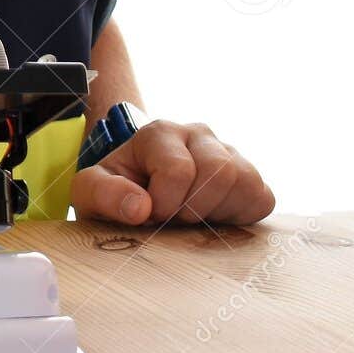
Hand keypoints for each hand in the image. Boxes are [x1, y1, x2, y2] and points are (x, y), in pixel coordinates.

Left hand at [69, 119, 274, 227]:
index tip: (149, 214)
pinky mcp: (249, 177)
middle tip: (172, 218)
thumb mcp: (91, 193)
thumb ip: (104, 195)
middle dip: (193, 208)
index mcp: (160, 133)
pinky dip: (241, 216)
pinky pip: (262, 197)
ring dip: (217, 212)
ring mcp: (228, 153)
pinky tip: (214, 218)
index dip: (165, 203)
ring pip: (244, 181)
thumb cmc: (115, 191)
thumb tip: (140, 207)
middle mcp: (198, 135)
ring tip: (191, 217)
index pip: (179, 169)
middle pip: (218, 172)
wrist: (136, 192)